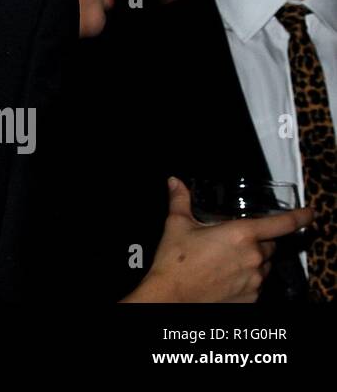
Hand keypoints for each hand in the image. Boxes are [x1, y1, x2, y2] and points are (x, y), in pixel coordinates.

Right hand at [121, 176, 313, 302]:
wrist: (171, 296)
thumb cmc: (175, 262)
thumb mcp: (177, 225)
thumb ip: (181, 201)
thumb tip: (175, 183)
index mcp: (241, 235)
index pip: (281, 224)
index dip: (299, 217)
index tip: (309, 213)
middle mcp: (254, 258)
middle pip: (269, 245)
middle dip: (256, 242)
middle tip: (231, 242)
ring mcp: (255, 280)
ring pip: (263, 266)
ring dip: (252, 261)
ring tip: (225, 262)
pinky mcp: (251, 298)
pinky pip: (257, 284)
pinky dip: (247, 279)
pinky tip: (225, 277)